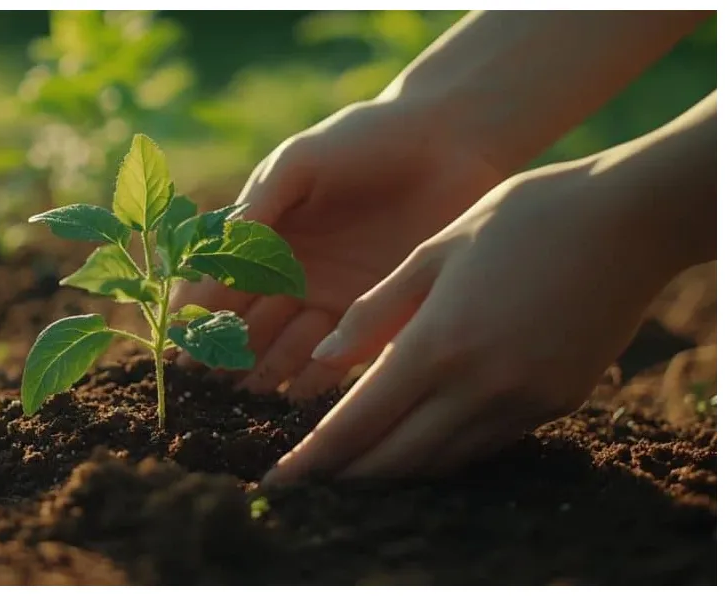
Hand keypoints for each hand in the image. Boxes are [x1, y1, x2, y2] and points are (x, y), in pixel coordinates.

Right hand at [171, 97, 504, 399]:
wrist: (448, 140)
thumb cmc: (364, 138)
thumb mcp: (298, 163)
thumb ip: (254, 208)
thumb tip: (205, 259)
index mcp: (265, 237)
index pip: (219, 283)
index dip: (196, 314)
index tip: (177, 342)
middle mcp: (292, 274)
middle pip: (247, 326)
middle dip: (224, 356)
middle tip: (204, 387)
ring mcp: (332, 297)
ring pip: (286, 349)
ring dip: (264, 374)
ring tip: (246, 400)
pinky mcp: (374, 313)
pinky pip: (338, 356)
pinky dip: (315, 380)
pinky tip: (296, 399)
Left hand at [261, 158, 688, 483]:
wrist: (628, 219)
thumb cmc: (520, 218)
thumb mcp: (434, 252)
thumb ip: (374, 312)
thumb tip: (321, 361)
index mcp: (437, 342)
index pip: (357, 423)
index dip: (314, 457)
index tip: (280, 478)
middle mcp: (479, 386)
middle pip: (396, 458)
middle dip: (346, 475)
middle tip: (312, 478)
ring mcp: (522, 401)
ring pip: (441, 461)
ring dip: (393, 470)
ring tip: (358, 466)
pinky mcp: (556, 403)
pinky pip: (484, 445)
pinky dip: (442, 453)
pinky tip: (421, 439)